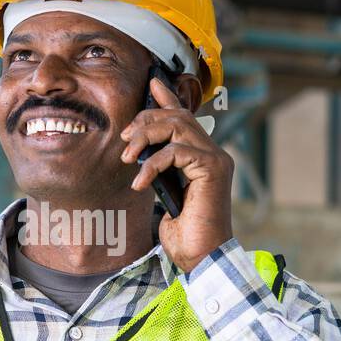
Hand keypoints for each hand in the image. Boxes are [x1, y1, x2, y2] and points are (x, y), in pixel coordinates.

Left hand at [119, 76, 234, 272]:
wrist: (202, 257)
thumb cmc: (185, 233)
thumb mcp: (165, 194)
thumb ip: (160, 171)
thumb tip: (140, 154)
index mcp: (202, 158)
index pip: (184, 117)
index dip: (167, 97)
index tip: (152, 83)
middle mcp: (213, 153)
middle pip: (178, 115)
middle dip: (146, 119)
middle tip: (125, 138)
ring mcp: (215, 159)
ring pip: (177, 125)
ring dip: (146, 136)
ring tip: (128, 156)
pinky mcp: (212, 168)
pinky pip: (176, 151)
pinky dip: (153, 164)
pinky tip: (140, 183)